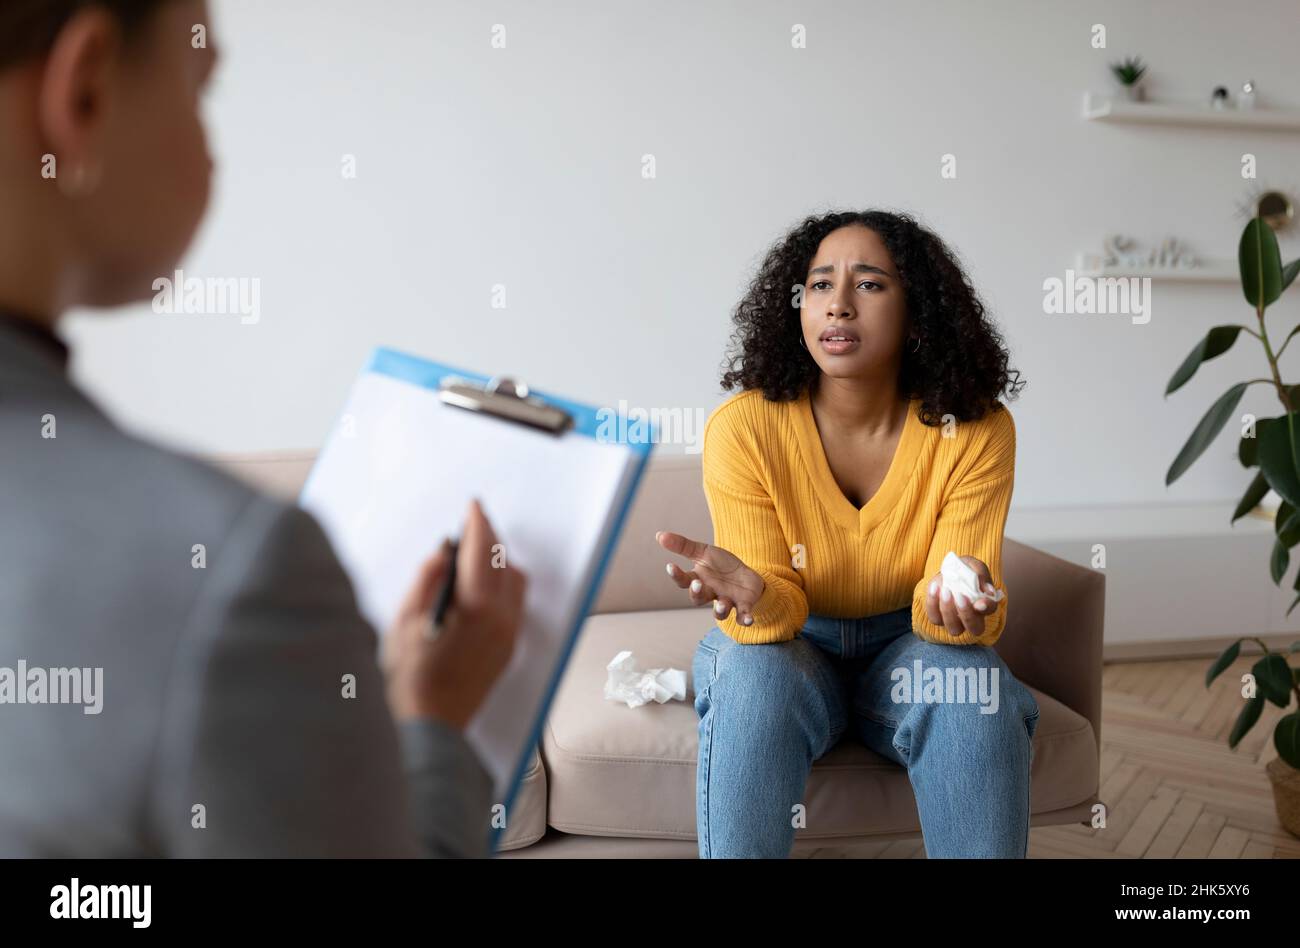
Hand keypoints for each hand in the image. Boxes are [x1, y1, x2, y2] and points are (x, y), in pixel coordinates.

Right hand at [383, 499, 526, 728]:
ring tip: (472, 558)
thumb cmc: (409, 678)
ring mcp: (509, 635)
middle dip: (489, 539)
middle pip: (504, 563)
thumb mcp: (405, 623)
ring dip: (499, 563)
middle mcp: (501, 619)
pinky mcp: (509, 649)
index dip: (477, 523)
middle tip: (471, 526)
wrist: (430, 727)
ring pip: (516, 582)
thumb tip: (442, 553)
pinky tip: (479, 589)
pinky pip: (515, 604)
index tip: (472, 507)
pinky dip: (502, 586)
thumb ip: (426, 581)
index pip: (483, 550)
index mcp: (475, 608)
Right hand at [655, 530, 764, 625]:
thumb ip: (683, 546)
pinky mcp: (743, 606)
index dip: (676, 575)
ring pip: (719, 612)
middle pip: (698, 598)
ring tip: (721, 604)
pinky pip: (743, 616)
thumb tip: (659, 535)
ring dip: (719, 610)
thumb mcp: (703, 552)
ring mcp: (726, 601)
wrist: (746, 575)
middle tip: (697, 584)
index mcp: (699, 580)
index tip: (670, 566)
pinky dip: (745, 619)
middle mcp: (710, 593)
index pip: (683, 580)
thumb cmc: (721, 565)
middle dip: (697, 593)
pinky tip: (748, 620)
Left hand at [923, 555, 1001, 638]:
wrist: (947, 572)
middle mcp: (973, 618)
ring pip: (954, 628)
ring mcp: (955, 621)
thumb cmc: (965, 570)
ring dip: (949, 610)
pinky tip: (934, 587)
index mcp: (986, 605)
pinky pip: (935, 617)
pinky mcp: (938, 618)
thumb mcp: (974, 566)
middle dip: (967, 614)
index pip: (990, 610)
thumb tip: (988, 590)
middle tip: (960, 596)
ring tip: (945, 590)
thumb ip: (981, 575)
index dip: (986, 608)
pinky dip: (933, 603)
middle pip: (975, 628)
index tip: (980, 602)